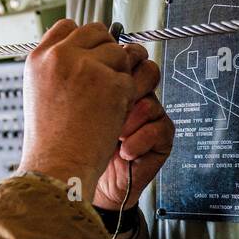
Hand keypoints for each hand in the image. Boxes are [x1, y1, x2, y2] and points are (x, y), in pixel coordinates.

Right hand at [18, 21, 146, 201]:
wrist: (58, 167)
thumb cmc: (49, 142)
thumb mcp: (39, 93)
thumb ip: (56, 67)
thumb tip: (80, 52)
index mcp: (39, 58)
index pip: (68, 26)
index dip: (82, 40)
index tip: (87, 55)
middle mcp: (61, 57)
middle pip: (98, 32)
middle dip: (105, 52)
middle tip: (103, 79)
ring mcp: (88, 68)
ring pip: (119, 53)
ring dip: (118, 75)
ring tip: (102, 103)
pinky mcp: (112, 84)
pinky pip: (131, 79)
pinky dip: (126, 97)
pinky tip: (108, 114)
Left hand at [93, 58, 174, 210]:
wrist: (87, 182)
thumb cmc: (80, 146)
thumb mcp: (76, 108)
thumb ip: (83, 80)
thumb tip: (81, 56)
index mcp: (117, 83)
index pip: (130, 56)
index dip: (119, 66)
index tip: (102, 81)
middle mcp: (137, 96)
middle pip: (147, 71)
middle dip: (125, 91)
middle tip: (108, 111)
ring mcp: (151, 116)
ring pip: (150, 102)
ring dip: (127, 121)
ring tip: (113, 136)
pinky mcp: (162, 137)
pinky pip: (158, 128)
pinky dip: (137, 141)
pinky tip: (123, 151)